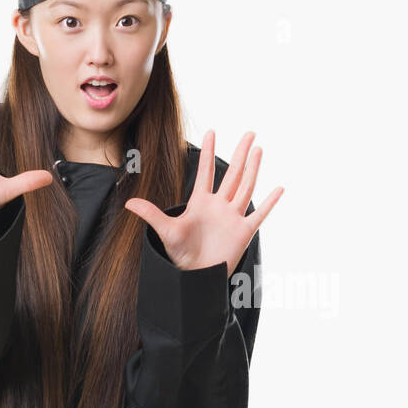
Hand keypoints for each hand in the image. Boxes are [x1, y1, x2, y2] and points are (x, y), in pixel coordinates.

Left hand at [124, 130, 282, 277]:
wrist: (195, 276)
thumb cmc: (180, 255)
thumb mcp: (165, 231)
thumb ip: (151, 214)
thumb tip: (128, 204)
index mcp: (200, 203)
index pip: (207, 172)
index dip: (208, 152)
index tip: (211, 132)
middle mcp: (219, 206)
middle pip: (233, 174)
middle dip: (240, 153)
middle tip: (249, 133)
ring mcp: (233, 217)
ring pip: (246, 187)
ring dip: (253, 168)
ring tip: (259, 150)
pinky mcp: (244, 231)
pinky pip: (260, 214)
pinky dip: (270, 202)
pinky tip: (278, 188)